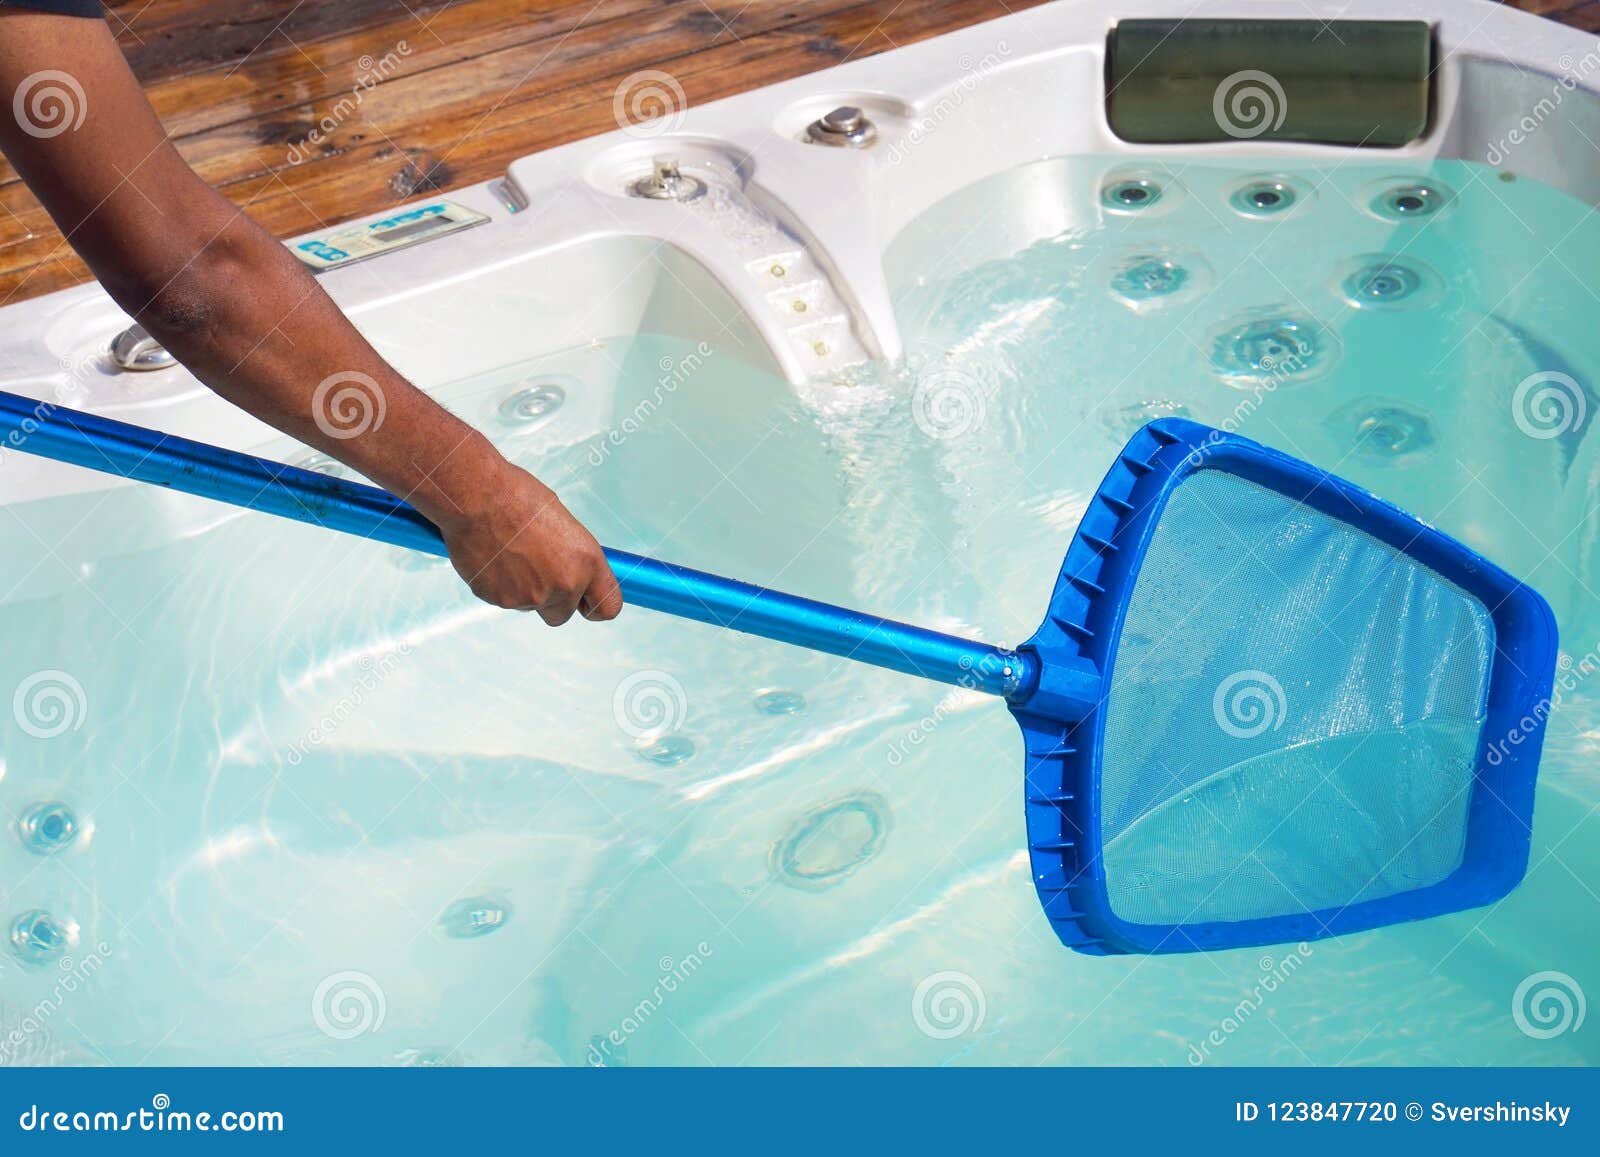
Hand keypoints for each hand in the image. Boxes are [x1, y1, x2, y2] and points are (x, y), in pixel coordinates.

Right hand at [434, 457, 621, 625]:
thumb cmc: (518, 498)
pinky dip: (499, 584)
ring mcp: (531, 597)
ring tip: (510, 552)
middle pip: (563, 614)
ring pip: (531, 605)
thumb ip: (570, 556)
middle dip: (553, 599)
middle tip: (537, 570)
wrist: (476, 496)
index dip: (595, 607)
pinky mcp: (500, 600)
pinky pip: (504, 599)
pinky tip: (493, 556)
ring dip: (524, 588)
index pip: (607, 607)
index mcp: (587, 562)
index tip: (587, 602)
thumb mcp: (561, 523)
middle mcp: (564, 584)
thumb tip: (569, 570)